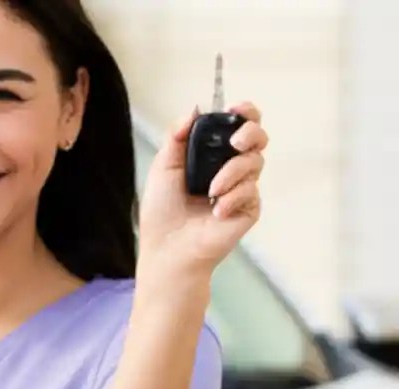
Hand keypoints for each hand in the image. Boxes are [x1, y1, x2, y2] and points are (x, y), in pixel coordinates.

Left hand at [137, 102, 268, 283]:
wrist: (167, 246)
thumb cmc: (163, 210)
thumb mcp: (164, 166)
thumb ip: (177, 137)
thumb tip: (194, 109)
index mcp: (212, 155)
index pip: (237, 126)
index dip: (245, 113)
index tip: (236, 109)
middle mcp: (231, 168)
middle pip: (258, 138)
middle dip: (251, 134)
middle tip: (235, 144)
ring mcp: (242, 188)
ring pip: (254, 163)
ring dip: (231, 173)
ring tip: (210, 190)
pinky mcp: (249, 209)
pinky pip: (251, 192)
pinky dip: (232, 198)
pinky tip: (216, 211)